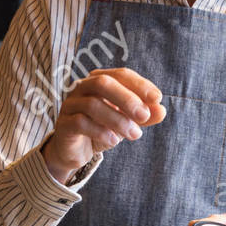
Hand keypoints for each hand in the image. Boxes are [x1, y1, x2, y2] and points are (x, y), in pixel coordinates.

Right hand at [42, 67, 165, 183]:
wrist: (76, 151)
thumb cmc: (102, 129)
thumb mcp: (127, 122)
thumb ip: (143, 116)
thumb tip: (161, 110)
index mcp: (99, 80)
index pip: (121, 74)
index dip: (139, 85)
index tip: (157, 98)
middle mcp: (82, 87)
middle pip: (103, 83)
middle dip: (127, 99)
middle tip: (144, 116)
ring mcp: (70, 105)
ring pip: (92, 104)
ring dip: (118, 120)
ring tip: (135, 134)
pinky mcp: (64, 124)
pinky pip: (81, 122)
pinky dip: (101, 131)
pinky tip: (114, 141)